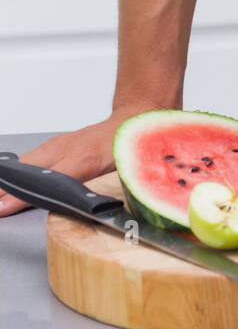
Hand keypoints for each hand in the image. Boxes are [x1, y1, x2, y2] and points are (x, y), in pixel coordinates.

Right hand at [0, 107, 147, 217]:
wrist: (134, 118)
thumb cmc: (130, 146)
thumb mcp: (126, 170)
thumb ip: (109, 189)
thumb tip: (100, 210)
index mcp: (84, 157)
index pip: (48, 180)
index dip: (24, 196)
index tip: (4, 206)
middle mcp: (68, 148)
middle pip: (29, 170)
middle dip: (8, 189)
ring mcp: (61, 143)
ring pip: (28, 161)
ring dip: (11, 179)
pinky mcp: (58, 143)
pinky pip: (33, 156)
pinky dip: (20, 169)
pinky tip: (12, 180)